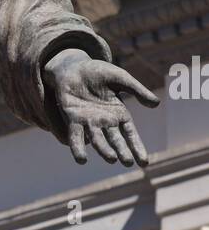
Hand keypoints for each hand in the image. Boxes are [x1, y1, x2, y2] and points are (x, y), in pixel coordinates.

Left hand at [44, 49, 158, 166]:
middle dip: (121, 151)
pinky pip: (75, 135)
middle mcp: (104, 122)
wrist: (74, 67)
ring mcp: (88, 122)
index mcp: (119, 114)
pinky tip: (81, 159)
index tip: (144, 162)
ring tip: (111, 159)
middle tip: (127, 162)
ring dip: (104, 150)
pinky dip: (78, 147)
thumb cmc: (99, 73)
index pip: (130, 134)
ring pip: (97, 140)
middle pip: (115, 140)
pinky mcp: (72, 119)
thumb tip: (157, 103)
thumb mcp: (121, 79)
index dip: (136, 147)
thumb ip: (137, 91)